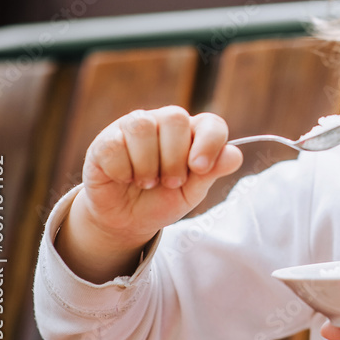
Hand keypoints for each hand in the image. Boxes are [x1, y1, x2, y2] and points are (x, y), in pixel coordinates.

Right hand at [56, 106, 241, 282]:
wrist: (126, 220)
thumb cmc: (163, 199)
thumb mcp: (191, 192)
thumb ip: (211, 172)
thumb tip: (234, 155)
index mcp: (191, 133)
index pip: (210, 123)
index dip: (209, 142)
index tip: (200, 168)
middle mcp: (162, 123)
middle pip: (175, 118)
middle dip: (174, 157)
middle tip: (170, 182)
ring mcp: (132, 128)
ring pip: (142, 127)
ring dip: (147, 164)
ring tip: (148, 182)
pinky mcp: (104, 142)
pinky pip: (114, 145)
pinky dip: (123, 171)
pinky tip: (125, 179)